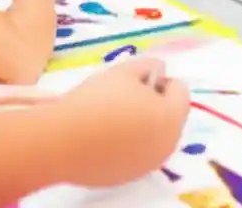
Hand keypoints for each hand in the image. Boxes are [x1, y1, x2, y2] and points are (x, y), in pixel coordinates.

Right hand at [58, 58, 190, 186]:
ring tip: (109, 116)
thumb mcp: (125, 70)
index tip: (134, 80)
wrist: (62, 141)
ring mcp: (147, 165)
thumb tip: (159, 70)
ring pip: (153, 136)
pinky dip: (126, 144)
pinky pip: (135, 153)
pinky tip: (102, 137)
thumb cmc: (97, 101)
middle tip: (122, 96)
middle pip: (169, 115)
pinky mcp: (126, 176)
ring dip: (141, 124)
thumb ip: (150, 65)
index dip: (159, 79)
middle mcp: (168, 145)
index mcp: (172, 118)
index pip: (180, 90)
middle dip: (153, 103)